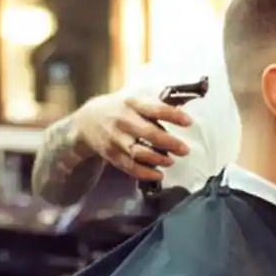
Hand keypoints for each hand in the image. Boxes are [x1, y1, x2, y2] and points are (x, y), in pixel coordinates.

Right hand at [72, 90, 193, 182]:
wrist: (87, 122)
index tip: (189, 123)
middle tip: (185, 150)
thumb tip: (183, 113)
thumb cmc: (120, 110)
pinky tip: (158, 175)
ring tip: (171, 162)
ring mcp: (116, 139)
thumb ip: (155, 107)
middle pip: (149, 133)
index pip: (155, 109)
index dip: (173, 115)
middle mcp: (123, 120)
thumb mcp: (134, 101)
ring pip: (138, 152)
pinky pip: (129, 166)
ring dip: (157, 159)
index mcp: (132, 103)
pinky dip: (144, 173)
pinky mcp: (111, 154)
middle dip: (169, 143)